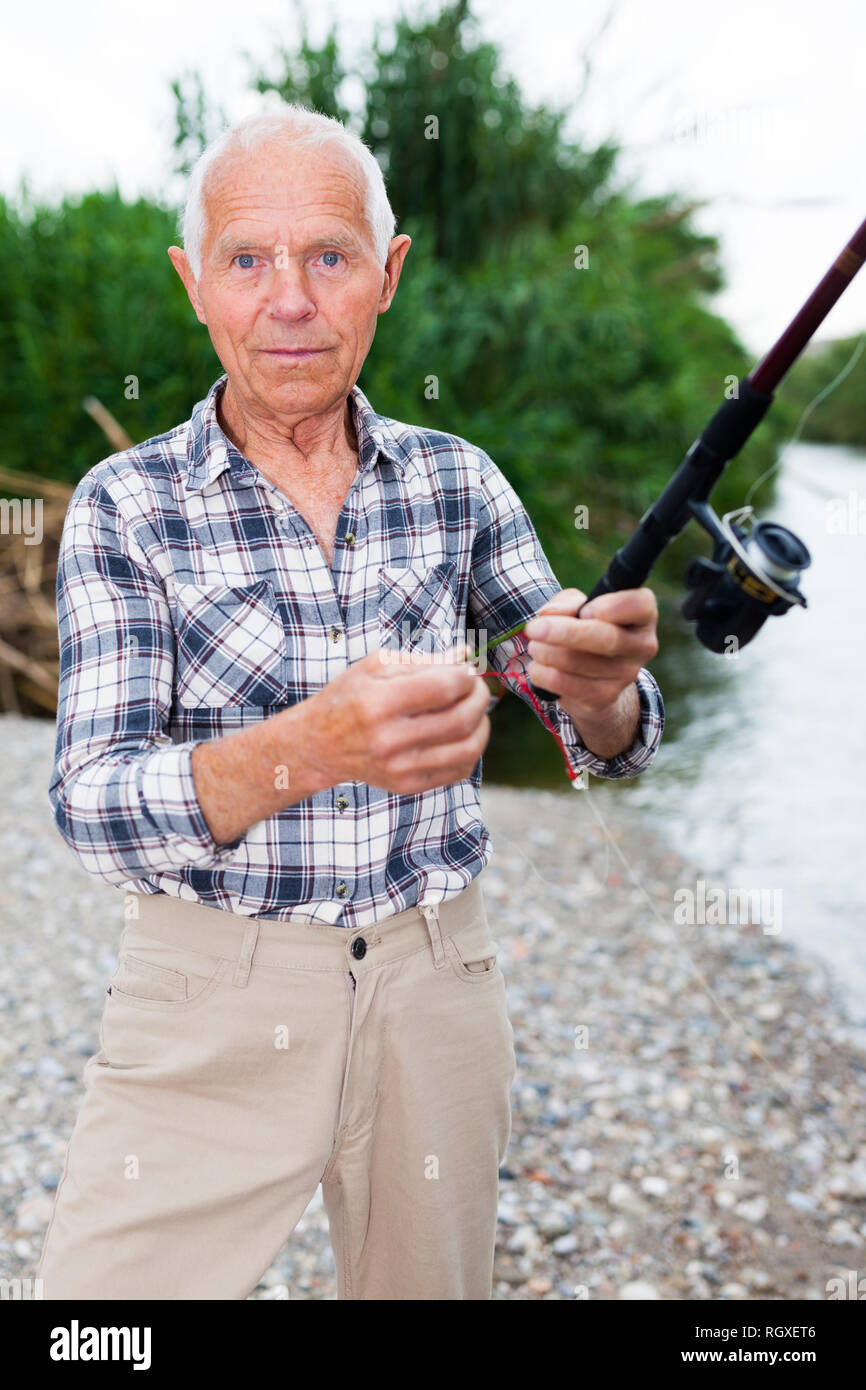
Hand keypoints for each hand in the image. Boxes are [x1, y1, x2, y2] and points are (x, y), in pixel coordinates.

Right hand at [304, 641, 490, 794]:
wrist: (320, 745)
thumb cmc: (349, 697)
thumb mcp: (376, 667)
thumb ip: (424, 660)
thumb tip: (466, 655)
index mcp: (379, 703)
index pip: (444, 688)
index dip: (466, 676)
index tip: (466, 670)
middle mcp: (390, 740)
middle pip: (460, 719)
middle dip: (479, 697)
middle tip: (476, 687)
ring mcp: (400, 768)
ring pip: (468, 749)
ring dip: (482, 724)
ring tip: (476, 710)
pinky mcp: (408, 785)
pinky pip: (459, 770)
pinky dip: (472, 749)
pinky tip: (464, 733)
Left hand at [523, 586, 658, 719]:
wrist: (590, 675)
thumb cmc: (585, 626)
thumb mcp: (577, 606)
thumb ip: (566, 603)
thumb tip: (549, 615)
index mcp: (642, 615)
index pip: (639, 606)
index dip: (612, 607)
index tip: (584, 610)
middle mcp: (642, 645)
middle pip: (608, 638)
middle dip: (565, 633)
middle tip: (533, 629)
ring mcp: (626, 674)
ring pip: (583, 663)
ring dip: (548, 653)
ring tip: (533, 647)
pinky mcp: (606, 697)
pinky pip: (571, 686)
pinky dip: (546, 675)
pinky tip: (537, 668)